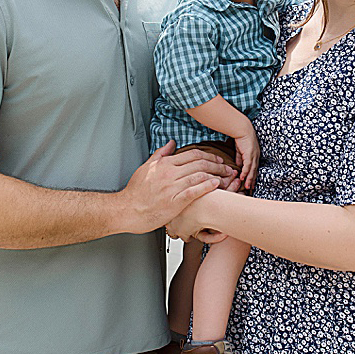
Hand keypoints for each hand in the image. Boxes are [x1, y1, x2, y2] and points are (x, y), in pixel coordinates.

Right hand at [118, 141, 233, 233]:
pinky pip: (194, 191)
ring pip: (200, 176)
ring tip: (227, 178)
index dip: (209, 155)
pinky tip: (216, 185)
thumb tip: (171, 143)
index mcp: (165, 163)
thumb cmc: (136, 192)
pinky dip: (207, 187)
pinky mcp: (174, 202)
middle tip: (227, 168)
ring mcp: (172, 187)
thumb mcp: (146, 167)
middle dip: (217, 165)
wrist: (127, 210)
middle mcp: (170, 173)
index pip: (192, 154)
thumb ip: (160, 154)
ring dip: (216, 175)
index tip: (218, 160)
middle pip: (200, 163)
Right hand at [232, 126, 259, 192]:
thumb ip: (240, 158)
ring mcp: (254, 156)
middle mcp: (256, 156)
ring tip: (248, 187)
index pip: (254, 168)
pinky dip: (246, 172)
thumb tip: (238, 166)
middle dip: (253, 180)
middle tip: (251, 188)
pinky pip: (248, 166)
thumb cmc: (241, 138)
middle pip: (255, 171)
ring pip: (252, 170)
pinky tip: (243, 178)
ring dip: (250, 179)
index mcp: (255, 155)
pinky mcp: (249, 154)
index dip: (253, 176)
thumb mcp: (240, 150)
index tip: (252, 183)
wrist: (242, 130)